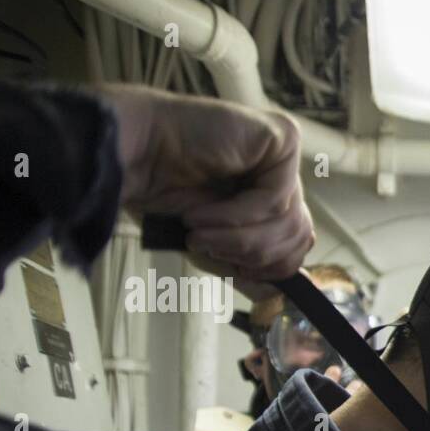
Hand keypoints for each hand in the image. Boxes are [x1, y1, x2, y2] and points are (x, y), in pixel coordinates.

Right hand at [97, 85, 313, 286]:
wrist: (130, 156)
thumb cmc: (164, 194)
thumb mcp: (214, 244)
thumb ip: (250, 265)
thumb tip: (280, 293)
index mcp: (271, 195)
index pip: (299, 241)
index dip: (271, 267)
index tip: (234, 270)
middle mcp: (281, 173)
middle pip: (299, 234)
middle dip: (254, 255)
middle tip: (211, 249)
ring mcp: (283, 154)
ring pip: (290, 221)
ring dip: (239, 239)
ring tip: (200, 233)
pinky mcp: (281, 137)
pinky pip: (277, 197)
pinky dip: (236, 216)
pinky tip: (201, 214)